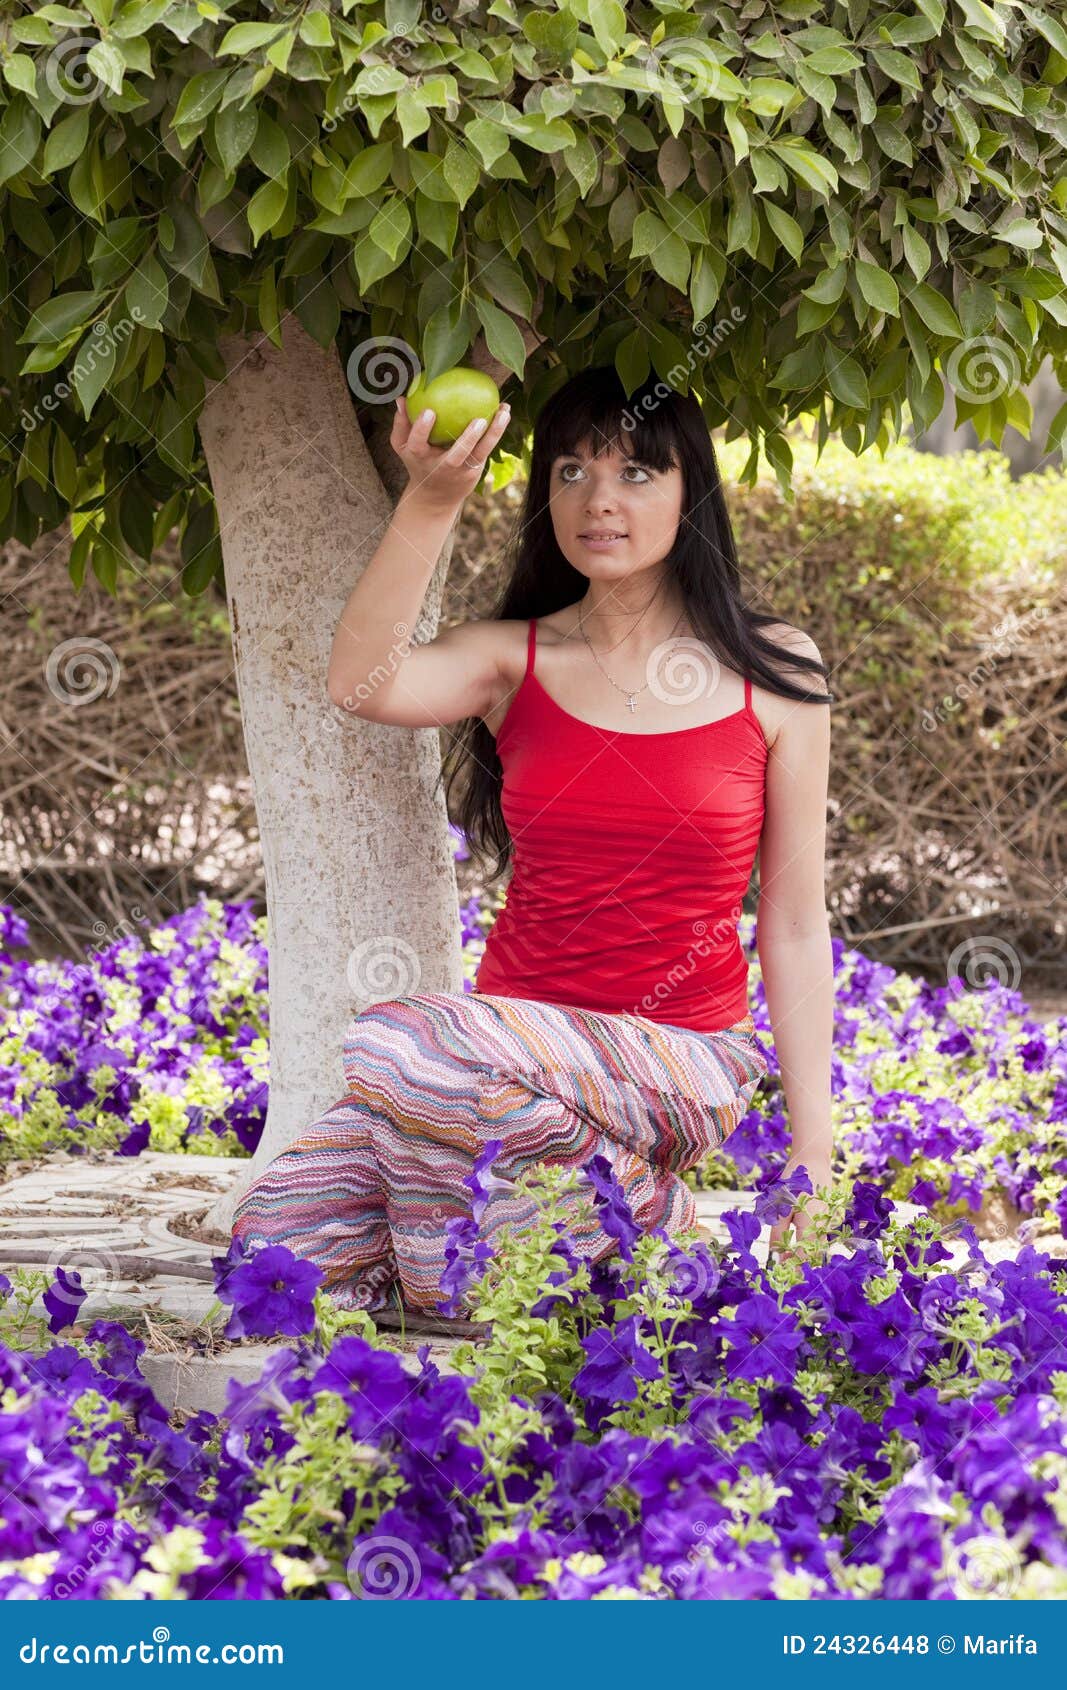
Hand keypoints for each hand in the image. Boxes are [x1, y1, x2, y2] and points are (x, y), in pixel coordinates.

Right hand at [391, 394, 510, 512]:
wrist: (436, 496)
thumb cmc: (418, 462)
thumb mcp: (403, 446)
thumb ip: (402, 423)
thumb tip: (401, 399)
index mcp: (420, 457)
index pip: (418, 443)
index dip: (422, 429)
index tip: (429, 411)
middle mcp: (442, 466)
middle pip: (456, 455)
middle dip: (468, 440)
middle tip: (479, 420)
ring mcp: (461, 470)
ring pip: (479, 452)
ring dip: (493, 434)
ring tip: (503, 413)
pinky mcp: (475, 470)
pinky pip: (487, 448)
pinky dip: (497, 431)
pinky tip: (504, 412)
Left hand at [768, 1152, 832, 1261]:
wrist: (814, 1161)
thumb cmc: (794, 1182)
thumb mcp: (780, 1206)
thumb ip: (777, 1232)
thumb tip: (774, 1254)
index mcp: (811, 1225)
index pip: (804, 1257)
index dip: (793, 1268)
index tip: (780, 1274)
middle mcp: (824, 1227)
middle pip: (813, 1255)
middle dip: (799, 1264)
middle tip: (782, 1267)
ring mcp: (830, 1223)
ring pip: (818, 1247)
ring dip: (805, 1254)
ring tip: (787, 1255)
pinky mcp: (831, 1219)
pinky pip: (822, 1237)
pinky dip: (810, 1243)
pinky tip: (798, 1241)